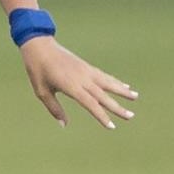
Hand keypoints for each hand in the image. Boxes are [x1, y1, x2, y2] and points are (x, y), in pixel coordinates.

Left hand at [19, 37, 138, 128]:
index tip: (112, 126)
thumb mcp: (42, 91)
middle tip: (131, 117)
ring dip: (122, 91)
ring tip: (136, 97)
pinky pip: (104, 76)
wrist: (40, 47)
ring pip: (108, 83)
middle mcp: (82, 78)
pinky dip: (115, 82)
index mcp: (71, 86)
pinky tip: (124, 85)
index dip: (101, 115)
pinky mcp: (87, 66)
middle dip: (117, 107)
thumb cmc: (38, 70)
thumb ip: (54, 108)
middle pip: (103, 96)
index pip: (90, 103)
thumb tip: (64, 124)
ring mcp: (86, 71)